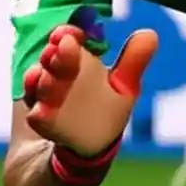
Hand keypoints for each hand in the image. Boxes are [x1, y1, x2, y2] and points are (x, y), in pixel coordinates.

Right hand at [22, 25, 157, 156]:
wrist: (82, 152)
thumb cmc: (104, 115)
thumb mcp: (123, 87)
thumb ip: (133, 61)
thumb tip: (150, 33)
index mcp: (77, 64)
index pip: (68, 41)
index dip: (68, 34)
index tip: (71, 34)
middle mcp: (56, 76)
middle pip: (51, 59)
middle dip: (57, 54)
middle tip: (63, 45)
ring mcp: (43, 98)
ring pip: (37, 82)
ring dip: (42, 78)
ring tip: (46, 74)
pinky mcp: (40, 123)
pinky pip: (35, 114)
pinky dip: (39, 111)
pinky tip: (40, 109)